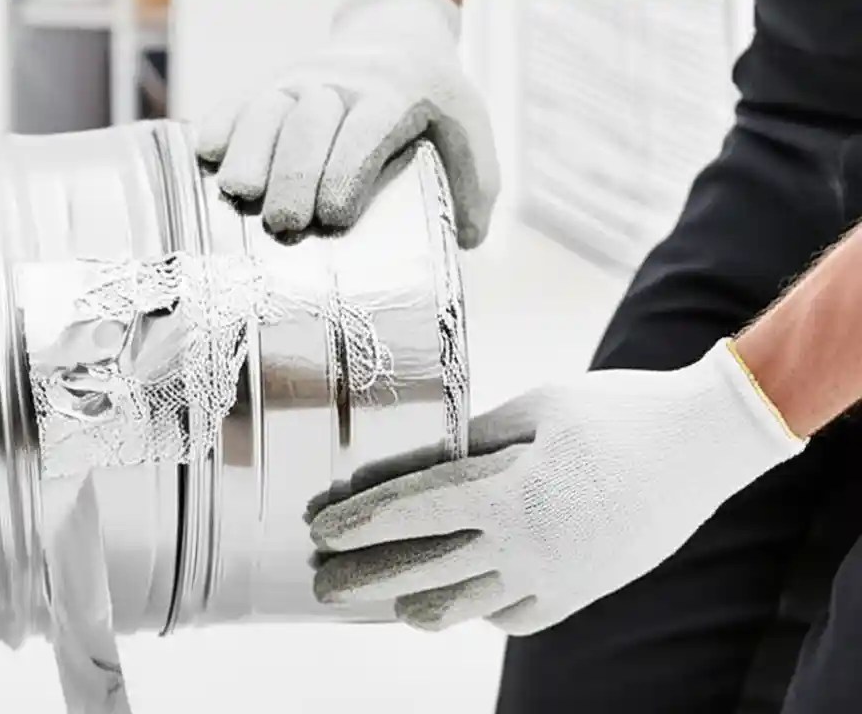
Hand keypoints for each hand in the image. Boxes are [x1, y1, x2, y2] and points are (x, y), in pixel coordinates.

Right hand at [195, 0, 498, 245]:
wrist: (394, 37)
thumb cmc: (432, 102)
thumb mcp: (468, 129)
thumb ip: (476, 184)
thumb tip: (466, 240)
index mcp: (395, 93)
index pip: (365, 130)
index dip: (345, 172)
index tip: (333, 218)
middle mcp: (342, 80)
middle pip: (309, 122)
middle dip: (294, 175)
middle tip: (285, 225)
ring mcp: (299, 78)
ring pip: (266, 107)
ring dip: (249, 152)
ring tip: (239, 195)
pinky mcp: (268, 82)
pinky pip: (237, 98)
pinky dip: (220, 125)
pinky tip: (209, 157)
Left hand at [309, 340, 805, 634]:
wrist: (705, 444)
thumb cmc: (619, 412)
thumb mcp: (537, 406)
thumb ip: (474, 438)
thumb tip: (429, 460)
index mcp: (507, 493)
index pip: (410, 513)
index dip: (358, 523)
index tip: (319, 531)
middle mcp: (525, 546)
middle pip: (422, 572)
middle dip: (364, 579)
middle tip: (324, 583)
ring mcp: (554, 577)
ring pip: (465, 610)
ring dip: (416, 604)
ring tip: (387, 600)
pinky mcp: (582, 592)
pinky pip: (515, 619)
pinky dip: (482, 611)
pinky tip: (467, 599)